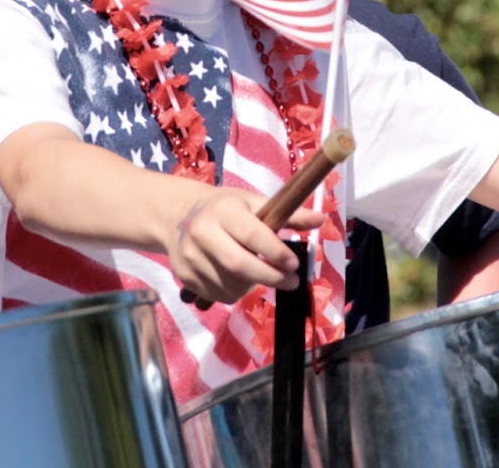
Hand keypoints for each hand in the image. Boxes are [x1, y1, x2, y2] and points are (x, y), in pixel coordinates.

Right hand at [165, 187, 323, 304]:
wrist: (177, 216)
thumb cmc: (225, 208)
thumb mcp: (253, 203)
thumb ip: (287, 214)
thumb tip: (320, 220)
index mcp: (223, 210)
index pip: (252, 234)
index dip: (275, 252)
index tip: (295, 263)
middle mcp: (201, 232)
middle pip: (239, 265)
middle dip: (271, 277)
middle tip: (292, 282)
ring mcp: (189, 257)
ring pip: (230, 285)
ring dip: (253, 286)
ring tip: (260, 274)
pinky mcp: (183, 277)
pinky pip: (218, 295)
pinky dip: (236, 293)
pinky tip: (238, 278)